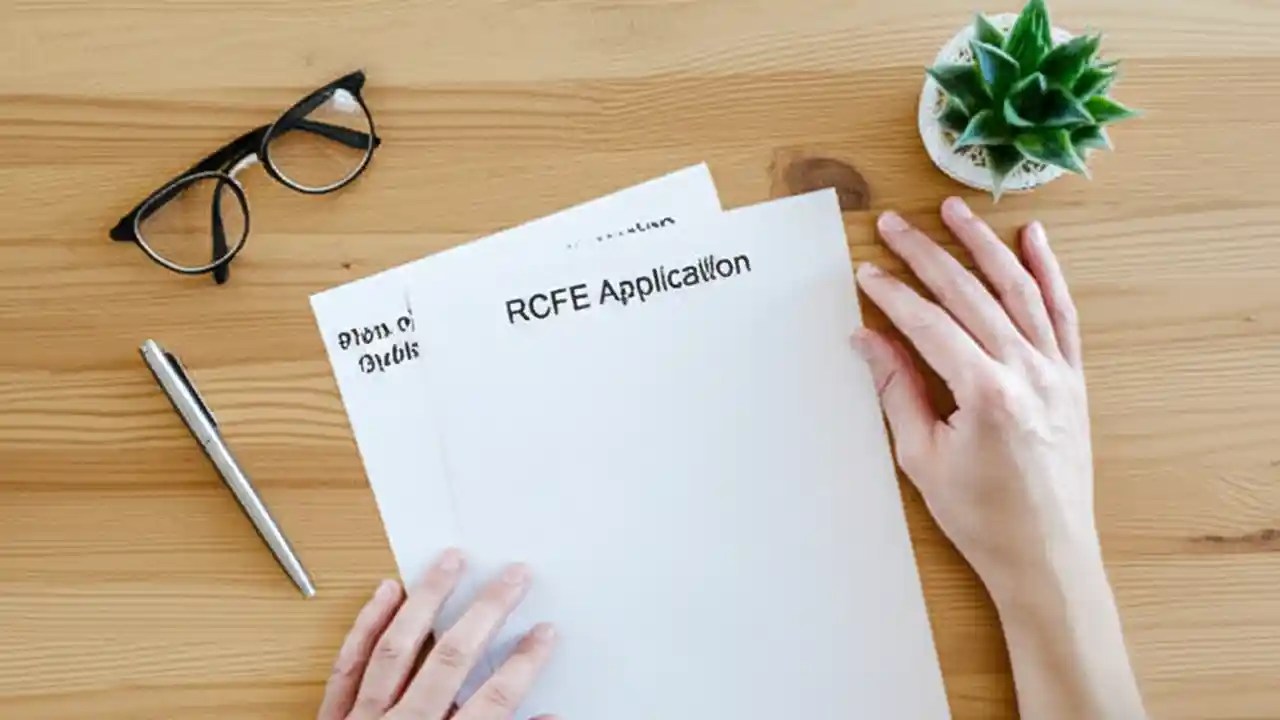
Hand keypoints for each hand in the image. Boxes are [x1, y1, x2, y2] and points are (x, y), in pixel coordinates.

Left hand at [318, 550, 557, 719]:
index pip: (493, 702)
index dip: (523, 664)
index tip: (545, 633)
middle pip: (451, 660)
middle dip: (487, 612)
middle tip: (515, 575)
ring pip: (399, 647)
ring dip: (428, 599)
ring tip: (450, 561)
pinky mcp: (330, 719)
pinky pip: (349, 663)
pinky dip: (367, 624)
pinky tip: (385, 591)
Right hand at [854, 197, 1144, 718]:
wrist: (1046, 554)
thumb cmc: (981, 517)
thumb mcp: (922, 458)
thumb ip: (897, 390)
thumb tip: (868, 339)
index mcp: (986, 394)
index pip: (930, 324)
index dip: (893, 295)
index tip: (866, 271)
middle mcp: (1027, 372)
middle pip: (969, 295)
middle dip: (926, 255)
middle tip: (892, 225)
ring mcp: (1056, 372)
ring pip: (1018, 290)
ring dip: (984, 245)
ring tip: (953, 210)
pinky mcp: (1072, 378)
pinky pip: (1062, 313)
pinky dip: (1048, 272)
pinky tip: (1033, 239)